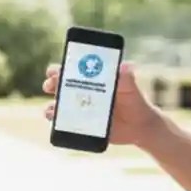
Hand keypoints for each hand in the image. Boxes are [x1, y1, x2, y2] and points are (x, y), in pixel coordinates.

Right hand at [40, 61, 161, 146]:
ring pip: (57, 106)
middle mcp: (81, 91)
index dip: (60, 68)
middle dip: (51, 84)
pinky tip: (60, 124)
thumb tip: (124, 65)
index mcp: (91, 77)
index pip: (70, 68)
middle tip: (50, 86)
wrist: (139, 126)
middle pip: (58, 85)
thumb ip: (127, 77)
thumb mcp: (132, 87)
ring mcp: (79, 108)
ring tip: (53, 110)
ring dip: (51, 107)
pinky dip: (59, 124)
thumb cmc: (134, 99)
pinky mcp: (81, 125)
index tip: (55, 71)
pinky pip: (64, 124)